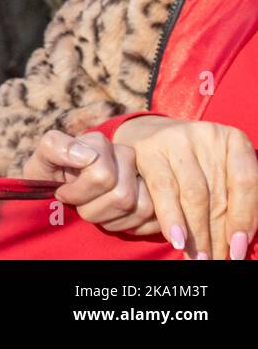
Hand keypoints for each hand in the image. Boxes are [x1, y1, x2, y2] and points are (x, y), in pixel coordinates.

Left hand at [24, 130, 157, 234]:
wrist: (58, 191)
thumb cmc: (49, 176)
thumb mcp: (41, 160)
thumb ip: (54, 148)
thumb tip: (88, 156)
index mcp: (99, 143)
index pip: (102, 176)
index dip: (78, 193)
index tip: (62, 192)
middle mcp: (126, 154)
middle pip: (122, 196)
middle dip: (93, 210)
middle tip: (79, 206)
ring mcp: (144, 175)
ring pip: (141, 208)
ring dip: (111, 221)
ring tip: (94, 212)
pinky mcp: (156, 196)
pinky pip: (153, 219)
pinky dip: (129, 227)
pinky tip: (111, 219)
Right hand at [114, 116, 257, 259]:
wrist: (147, 133)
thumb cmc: (192, 162)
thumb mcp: (219, 171)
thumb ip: (233, 199)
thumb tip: (237, 244)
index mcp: (233, 140)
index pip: (246, 182)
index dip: (244, 218)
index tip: (238, 248)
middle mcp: (207, 135)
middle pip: (218, 194)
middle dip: (217, 234)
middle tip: (216, 261)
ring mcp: (176, 139)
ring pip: (193, 195)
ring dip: (196, 233)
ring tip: (198, 257)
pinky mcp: (149, 150)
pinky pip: (164, 190)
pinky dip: (172, 218)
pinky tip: (177, 239)